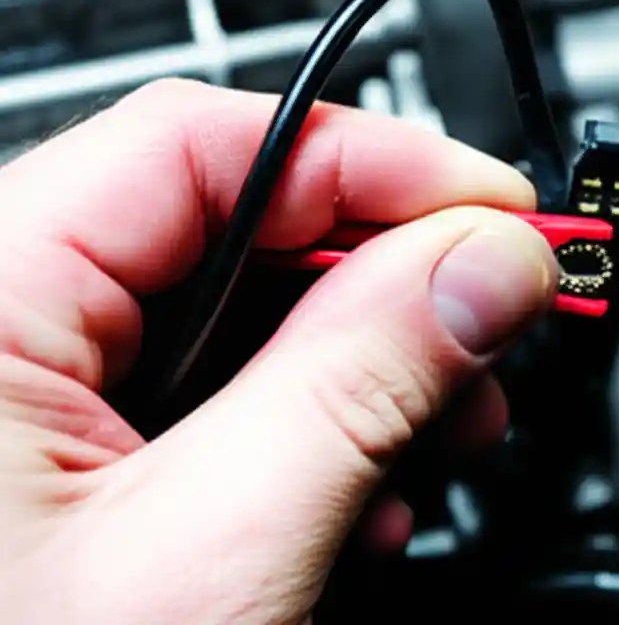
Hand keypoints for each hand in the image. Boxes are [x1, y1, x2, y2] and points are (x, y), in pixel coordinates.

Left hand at [0, 79, 555, 622]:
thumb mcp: (219, 544)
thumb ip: (366, 377)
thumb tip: (489, 261)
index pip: (214, 142)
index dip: (379, 165)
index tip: (502, 215)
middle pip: (239, 226)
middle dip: (391, 276)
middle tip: (498, 322)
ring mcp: (32, 400)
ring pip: (240, 316)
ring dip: (367, 364)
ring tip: (445, 427)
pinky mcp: (72, 464)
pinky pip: (216, 396)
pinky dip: (312, 430)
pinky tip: (361, 493)